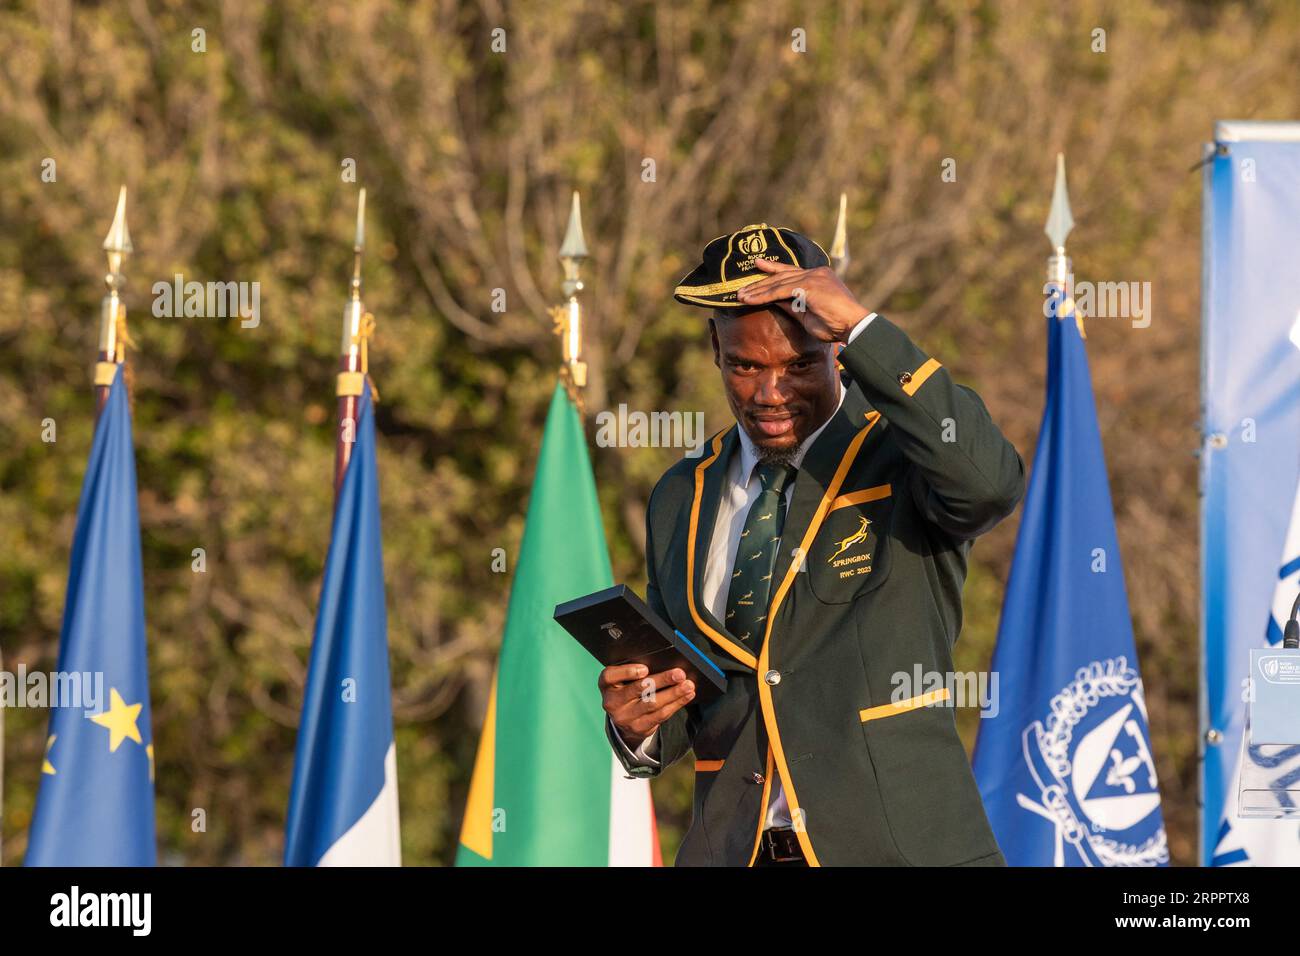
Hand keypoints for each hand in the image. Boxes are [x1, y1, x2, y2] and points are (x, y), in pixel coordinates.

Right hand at [598, 663, 694, 749]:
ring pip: (652, 703)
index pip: (610, 676)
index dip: (627, 672)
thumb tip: (664, 662)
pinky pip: (660, 715)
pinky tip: (686, 696)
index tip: (645, 669)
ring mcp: (624, 717)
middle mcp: (612, 702)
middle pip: (638, 689)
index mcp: (606, 684)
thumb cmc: (627, 688)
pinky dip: (676, 704)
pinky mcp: (638, 728)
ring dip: (674, 693)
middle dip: (661, 680)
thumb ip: (635, 670)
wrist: (624, 717)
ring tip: (688, 685)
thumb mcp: (623, 678)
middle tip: (679, 674)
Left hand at [736, 258, 869, 342]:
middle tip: (741, 287)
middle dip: (760, 282)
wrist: (854, 326)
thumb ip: (793, 305)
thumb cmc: (835, 325)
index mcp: (818, 277)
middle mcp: (815, 273)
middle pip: (782, 275)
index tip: (759, 266)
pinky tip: (749, 300)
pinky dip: (763, 296)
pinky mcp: (809, 285)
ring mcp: (813, 277)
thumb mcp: (808, 314)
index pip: (791, 272)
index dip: (774, 270)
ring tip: (740, 296)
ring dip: (757, 290)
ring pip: (778, 282)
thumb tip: (775, 302)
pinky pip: (780, 290)